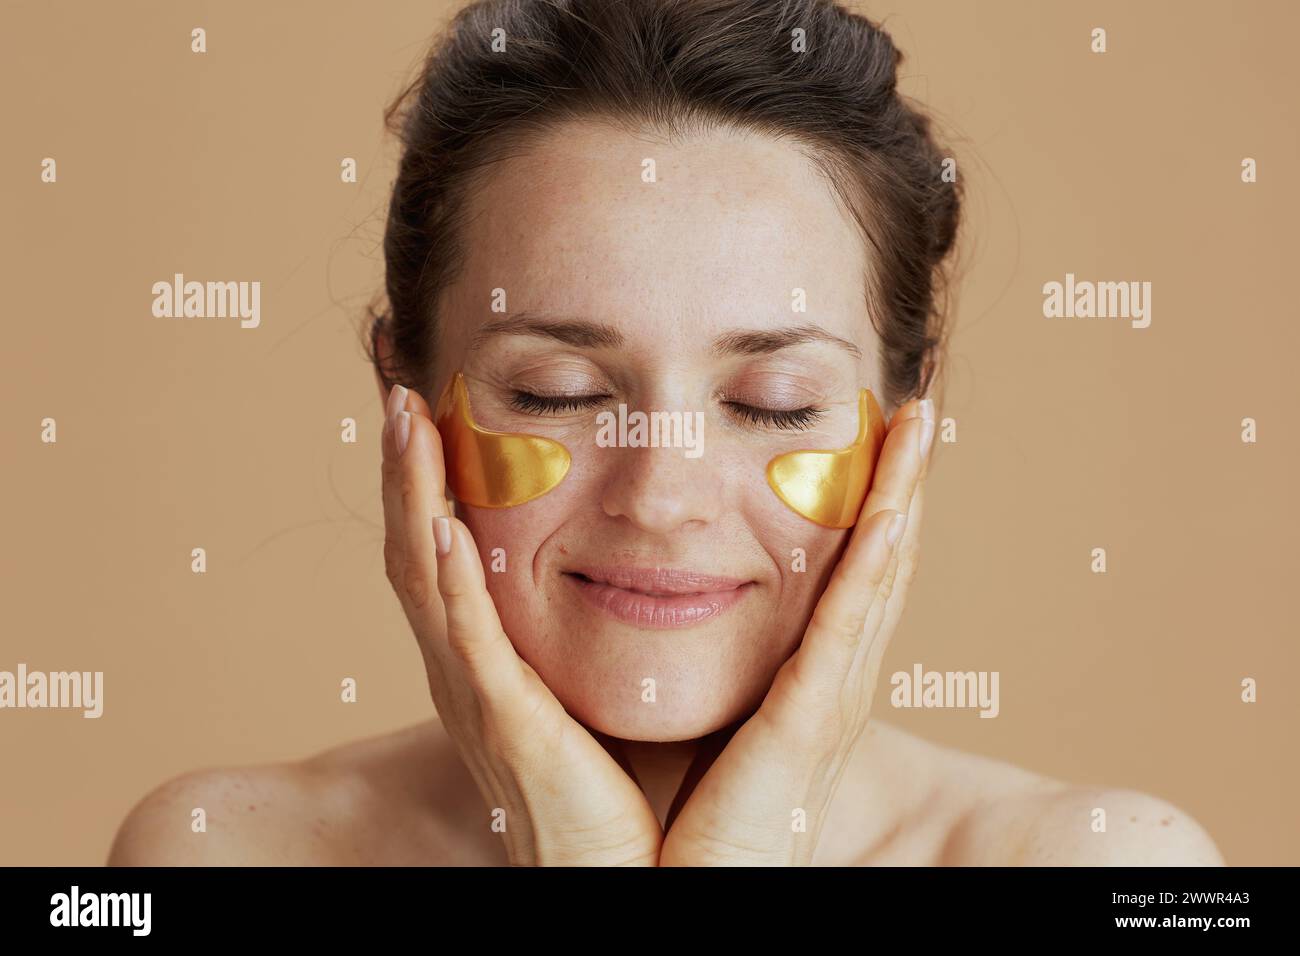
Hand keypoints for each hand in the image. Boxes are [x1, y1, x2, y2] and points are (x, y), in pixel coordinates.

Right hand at [380, 383, 661, 865]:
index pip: (444, 545)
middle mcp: (467, 666)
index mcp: (489, 654)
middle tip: (397, 387)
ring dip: (412, 497)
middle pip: (416, 546)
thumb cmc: (621, 780)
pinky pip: (470, 646)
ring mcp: (478, 694)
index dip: (426, 476)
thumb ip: (606, 617)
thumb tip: (652, 547)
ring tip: (405, 421)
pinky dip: (450, 587)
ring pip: (426, 579)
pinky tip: (443, 530)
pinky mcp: (507, 727)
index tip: (428, 402)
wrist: (619, 871)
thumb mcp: (601, 678)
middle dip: (404, 466)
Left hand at [658, 397, 934, 864]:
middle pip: (882, 560)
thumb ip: (691, 646)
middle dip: (904, 483)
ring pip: (881, 575)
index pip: (850, 569)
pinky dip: (878, 561)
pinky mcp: (811, 720)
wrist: (686, 887)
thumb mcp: (699, 703)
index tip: (879, 434)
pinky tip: (895, 506)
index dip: (873, 502)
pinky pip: (851, 623)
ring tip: (920, 427)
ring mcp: (831, 696)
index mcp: (807, 671)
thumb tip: (657, 585)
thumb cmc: (681, 809)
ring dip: (905, 497)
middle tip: (919, 411)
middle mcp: (833, 677)